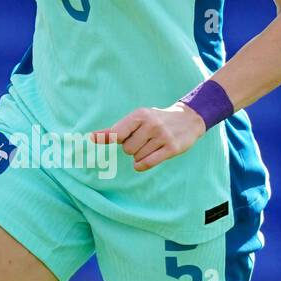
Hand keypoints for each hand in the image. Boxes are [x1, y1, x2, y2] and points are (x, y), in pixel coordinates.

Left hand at [89, 102, 205, 171]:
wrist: (189, 119)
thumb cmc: (156, 121)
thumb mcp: (137, 119)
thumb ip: (115, 130)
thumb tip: (91, 137)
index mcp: (140, 115)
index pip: (117, 132)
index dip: (109, 138)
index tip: (97, 138)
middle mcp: (151, 124)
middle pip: (127, 149)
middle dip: (132, 148)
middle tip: (144, 140)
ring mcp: (162, 136)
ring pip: (137, 157)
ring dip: (140, 155)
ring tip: (152, 145)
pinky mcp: (172, 148)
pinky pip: (148, 163)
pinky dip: (142, 165)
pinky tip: (143, 161)